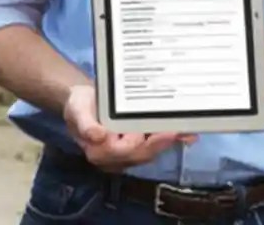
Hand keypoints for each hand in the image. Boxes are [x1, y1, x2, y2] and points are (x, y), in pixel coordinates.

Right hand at [62, 84, 195, 172]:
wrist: (83, 103)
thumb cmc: (79, 106)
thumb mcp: (77, 111)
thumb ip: (86, 125)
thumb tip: (97, 136)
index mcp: (98, 152)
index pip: (122, 150)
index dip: (137, 142)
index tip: (152, 131)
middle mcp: (113, 159)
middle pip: (140, 154)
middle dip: (159, 143)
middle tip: (177, 130)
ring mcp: (126, 156)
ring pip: (149, 152)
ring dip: (167, 143)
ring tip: (185, 131)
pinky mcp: (136, 150)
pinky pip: (153, 147)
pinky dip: (169, 141)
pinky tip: (186, 136)